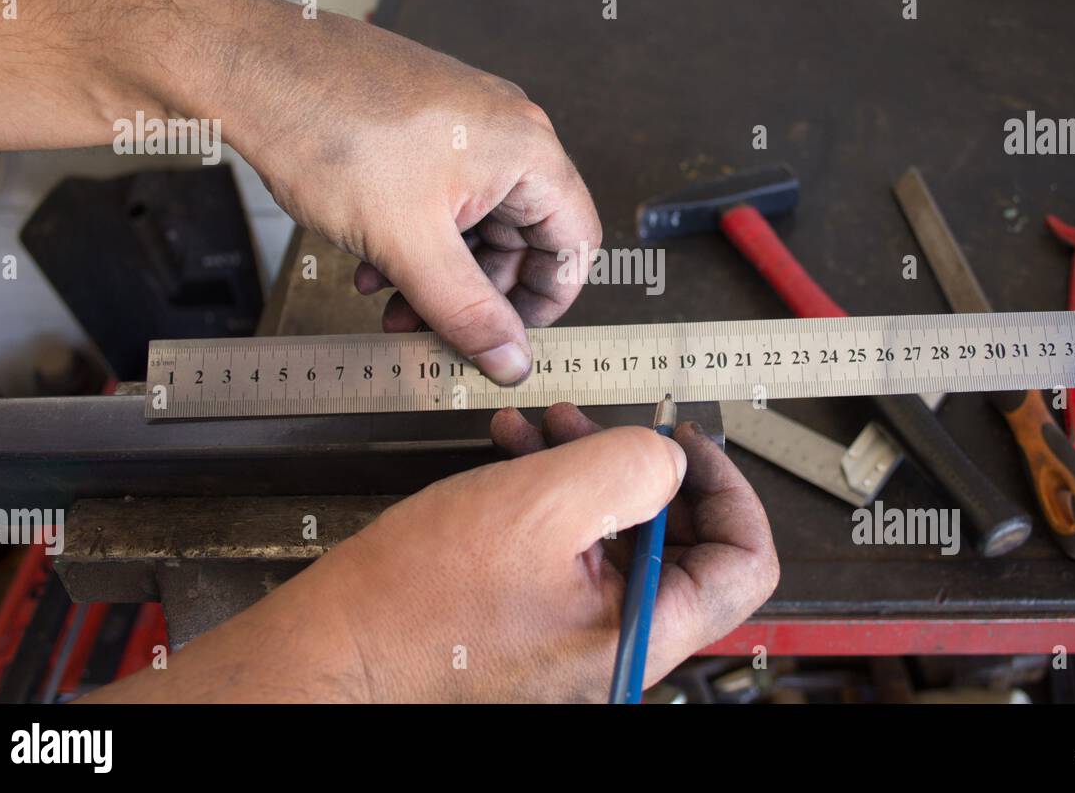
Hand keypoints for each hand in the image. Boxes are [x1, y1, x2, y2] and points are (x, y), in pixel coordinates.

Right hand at [87, 405, 776, 702]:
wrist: (330, 652)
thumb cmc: (414, 604)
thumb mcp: (542, 504)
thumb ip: (630, 466)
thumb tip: (667, 458)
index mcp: (641, 634)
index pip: (744, 564)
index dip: (728, 488)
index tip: (687, 441)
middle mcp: (618, 647)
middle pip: (679, 543)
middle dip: (639, 466)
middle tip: (609, 421)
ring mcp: (577, 639)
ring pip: (616, 536)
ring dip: (585, 468)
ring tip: (543, 426)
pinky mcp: (537, 622)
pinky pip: (569, 550)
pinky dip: (550, 493)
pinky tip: (513, 453)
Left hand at [224, 11, 600, 384]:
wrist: (253, 67)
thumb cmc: (329, 128)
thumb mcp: (408, 244)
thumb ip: (467, 312)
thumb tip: (511, 360)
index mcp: (525, 149)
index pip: (575, 242)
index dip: (547, 302)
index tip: (510, 340)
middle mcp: (505, 129)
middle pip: (524, 237)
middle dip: (477, 294)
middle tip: (433, 329)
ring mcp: (464, 124)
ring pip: (477, 222)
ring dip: (439, 274)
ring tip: (390, 301)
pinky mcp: (426, 125)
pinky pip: (442, 198)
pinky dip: (415, 240)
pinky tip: (372, 263)